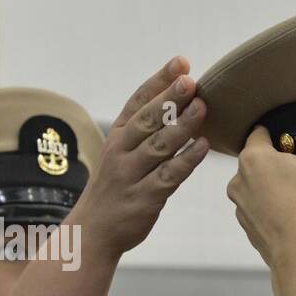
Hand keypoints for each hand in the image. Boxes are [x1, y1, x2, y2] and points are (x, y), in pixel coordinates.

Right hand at [68, 56, 209, 259]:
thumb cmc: (114, 190)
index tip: (181, 63)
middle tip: (191, 81)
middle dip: (170, 98)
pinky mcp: (144, 198)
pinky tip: (203, 146)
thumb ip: (145, 134)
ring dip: (182, 125)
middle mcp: (121, 152)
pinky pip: (169, 175)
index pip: (137, 101)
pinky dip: (187, 160)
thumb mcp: (121, 155)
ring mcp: (131, 175)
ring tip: (203, 107)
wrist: (92, 232)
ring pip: (159, 145)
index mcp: (116, 136)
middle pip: (147, 119)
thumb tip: (179, 105)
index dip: (160, 81)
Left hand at [226, 81, 295, 271]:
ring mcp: (241, 207)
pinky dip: (272, 211)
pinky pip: (259, 211)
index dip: (281, 135)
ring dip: (273, 187)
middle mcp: (239, 180)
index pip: (260, 132)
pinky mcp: (248, 230)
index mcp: (254, 157)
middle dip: (278, 162)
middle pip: (258, 160)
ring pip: (256, 186)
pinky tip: (293, 217)